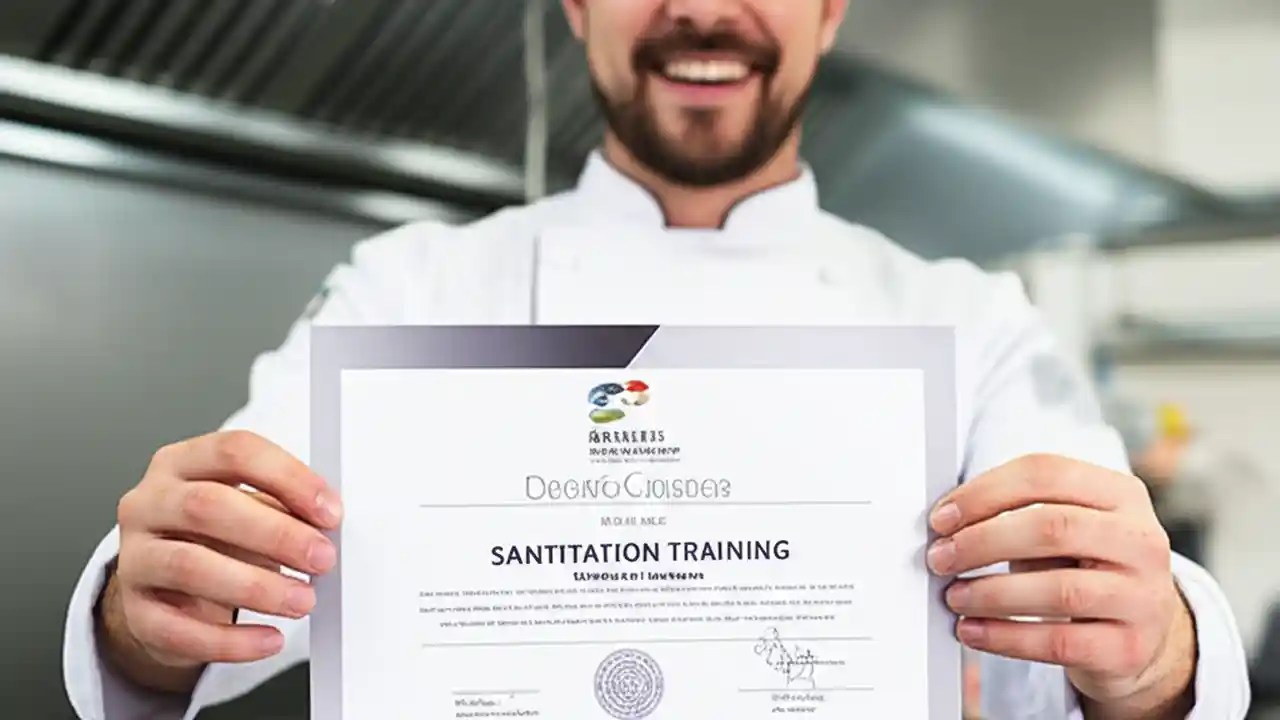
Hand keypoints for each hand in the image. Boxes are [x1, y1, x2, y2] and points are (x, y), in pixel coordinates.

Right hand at [103, 431, 341, 687]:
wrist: (167, 586)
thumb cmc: (216, 536)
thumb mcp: (248, 506)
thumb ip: (283, 507)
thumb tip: (325, 525)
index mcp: (181, 463)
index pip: (234, 452)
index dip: (287, 478)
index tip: (329, 511)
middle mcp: (148, 503)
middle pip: (207, 506)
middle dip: (275, 534)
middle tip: (321, 558)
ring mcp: (135, 557)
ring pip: (189, 566)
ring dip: (256, 587)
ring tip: (301, 601)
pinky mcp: (135, 612)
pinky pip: (178, 629)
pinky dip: (230, 640)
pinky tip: (268, 640)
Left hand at [928, 454, 1195, 717]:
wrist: (1140, 635)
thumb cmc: (1085, 569)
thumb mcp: (1066, 528)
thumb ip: (1017, 514)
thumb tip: (946, 524)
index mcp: (1121, 494)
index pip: (1046, 474)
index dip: (985, 493)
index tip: (942, 517)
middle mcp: (1140, 540)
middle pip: (1052, 527)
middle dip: (982, 541)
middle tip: (940, 558)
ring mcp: (1143, 597)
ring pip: (1059, 590)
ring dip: (992, 593)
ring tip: (954, 596)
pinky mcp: (1129, 648)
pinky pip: (1059, 642)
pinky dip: (1006, 637)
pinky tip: (973, 630)